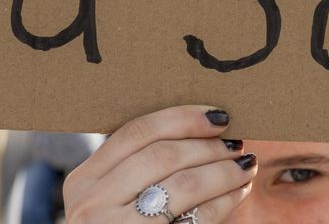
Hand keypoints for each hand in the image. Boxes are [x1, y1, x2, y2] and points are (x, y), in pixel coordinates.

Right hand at [64, 106, 255, 223]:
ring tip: (245, 165)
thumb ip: (137, 168)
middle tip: (236, 143)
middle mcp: (92, 203)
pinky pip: (197, 216)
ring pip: (183, 183)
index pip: (137, 132)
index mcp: (83, 180)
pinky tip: (239, 191)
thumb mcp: (111, 199)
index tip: (217, 115)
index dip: (182, 117)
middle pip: (163, 154)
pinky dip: (224, 200)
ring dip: (223, 170)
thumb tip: (203, 127)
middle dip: (208, 146)